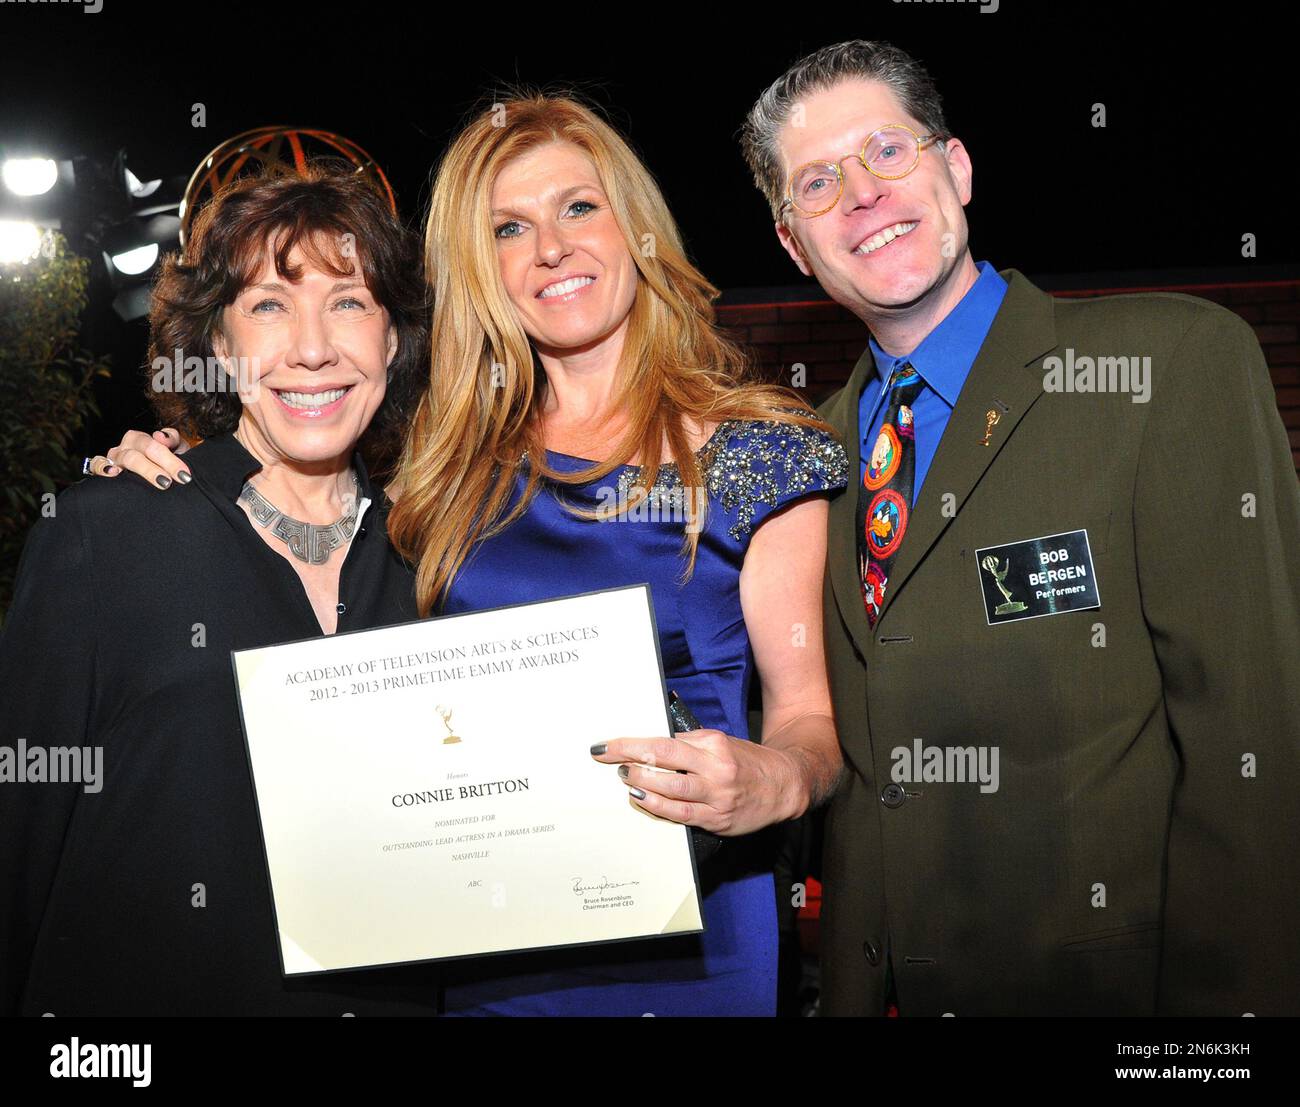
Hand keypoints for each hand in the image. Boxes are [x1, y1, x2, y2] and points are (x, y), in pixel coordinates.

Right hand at [97, 428, 192, 488]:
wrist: (159, 478)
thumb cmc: (168, 462)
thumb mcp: (177, 449)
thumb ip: (173, 439)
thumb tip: (160, 435)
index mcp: (142, 440)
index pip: (154, 443)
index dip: (170, 459)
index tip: (184, 475)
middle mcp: (127, 446)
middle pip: (142, 451)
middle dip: (160, 467)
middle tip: (171, 482)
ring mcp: (115, 457)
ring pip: (126, 458)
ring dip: (144, 469)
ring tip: (159, 482)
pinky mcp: (103, 468)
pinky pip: (96, 464)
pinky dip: (102, 466)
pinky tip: (114, 473)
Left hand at [591, 729, 807, 835]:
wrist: (785, 785)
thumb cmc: (747, 761)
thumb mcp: (720, 742)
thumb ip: (689, 743)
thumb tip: (650, 744)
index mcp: (714, 745)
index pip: (664, 743)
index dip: (631, 744)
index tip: (606, 746)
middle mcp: (716, 770)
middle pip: (664, 763)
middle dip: (630, 762)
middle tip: (610, 761)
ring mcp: (717, 797)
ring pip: (671, 791)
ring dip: (641, 785)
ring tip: (625, 778)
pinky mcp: (718, 819)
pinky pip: (681, 815)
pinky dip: (658, 808)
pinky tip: (642, 799)